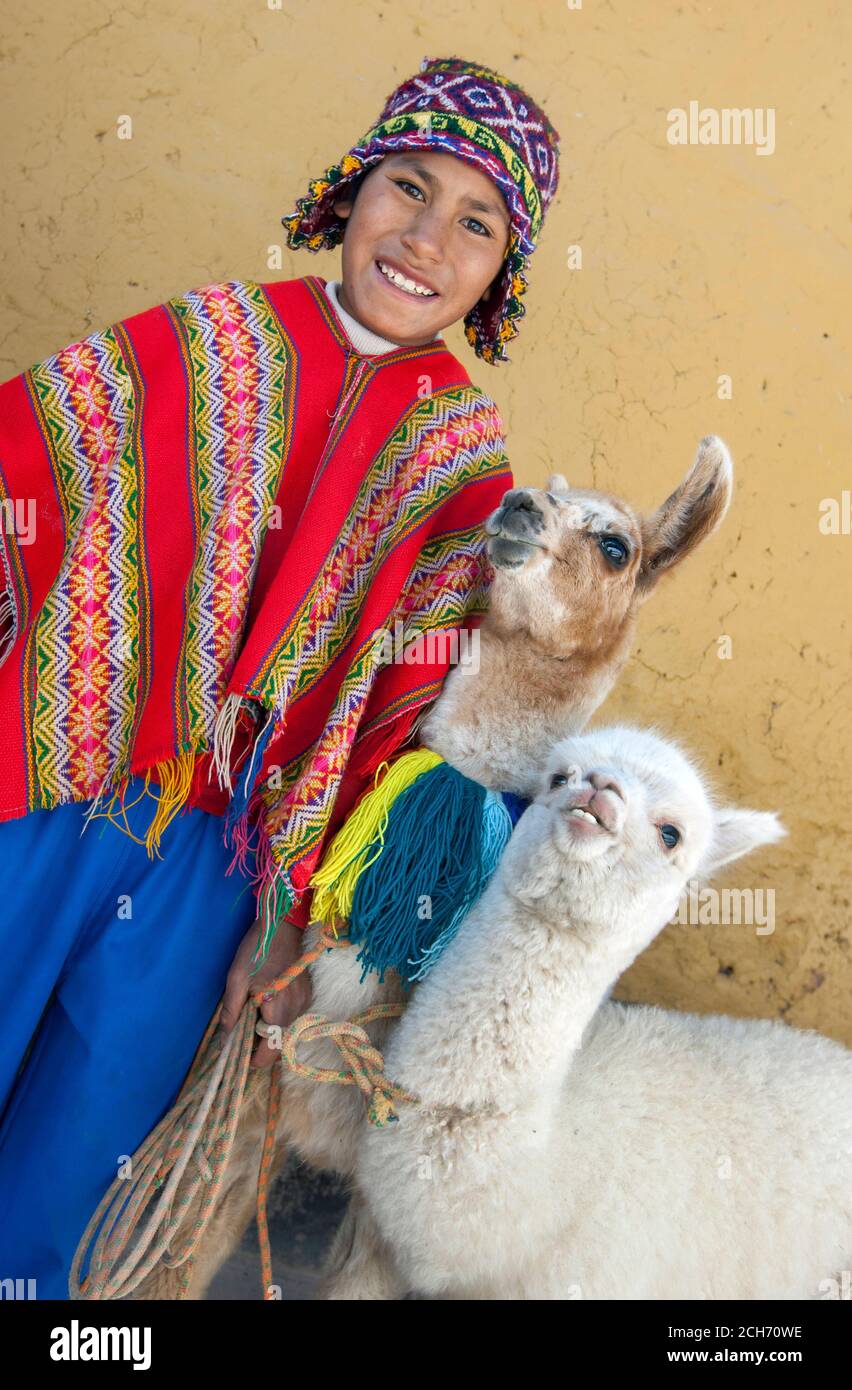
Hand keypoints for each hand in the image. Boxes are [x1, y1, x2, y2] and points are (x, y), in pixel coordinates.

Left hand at [220, 917, 312, 1067]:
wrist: (283, 925)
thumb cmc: (256, 950)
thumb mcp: (236, 979)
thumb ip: (231, 1013)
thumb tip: (224, 1042)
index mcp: (278, 1008)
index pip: (271, 1051)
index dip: (255, 1059)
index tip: (241, 1055)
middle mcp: (297, 1010)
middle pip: (280, 1044)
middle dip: (261, 1046)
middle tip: (242, 1034)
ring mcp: (305, 1002)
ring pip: (287, 1032)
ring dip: (270, 1032)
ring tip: (253, 1017)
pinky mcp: (308, 995)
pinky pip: (293, 1018)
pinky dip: (280, 1020)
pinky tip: (267, 1005)